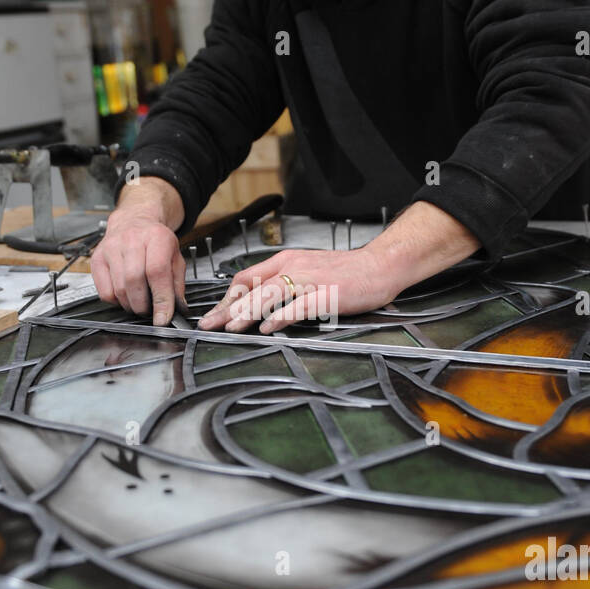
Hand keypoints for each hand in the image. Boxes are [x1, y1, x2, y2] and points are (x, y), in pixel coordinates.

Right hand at [90, 177, 185, 323]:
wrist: (133, 221)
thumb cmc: (155, 242)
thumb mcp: (175, 257)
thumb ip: (177, 284)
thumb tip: (177, 309)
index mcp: (156, 237)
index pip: (157, 272)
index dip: (161, 299)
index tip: (163, 318)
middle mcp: (131, 240)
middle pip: (134, 281)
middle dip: (143, 305)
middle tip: (149, 311)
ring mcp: (111, 248)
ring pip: (119, 289)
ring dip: (131, 305)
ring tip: (139, 303)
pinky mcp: (97, 259)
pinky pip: (105, 292)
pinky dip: (116, 301)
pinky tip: (125, 295)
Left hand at [197, 246, 397, 333]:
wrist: (380, 266)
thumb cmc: (345, 272)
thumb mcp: (307, 270)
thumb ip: (283, 281)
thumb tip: (257, 299)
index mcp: (287, 260)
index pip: (247, 277)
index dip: (228, 297)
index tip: (215, 314)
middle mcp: (295, 267)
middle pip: (253, 287)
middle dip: (228, 308)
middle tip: (210, 324)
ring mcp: (311, 280)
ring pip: (271, 294)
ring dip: (249, 311)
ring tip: (232, 327)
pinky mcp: (327, 294)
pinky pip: (299, 306)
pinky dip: (282, 317)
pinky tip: (268, 328)